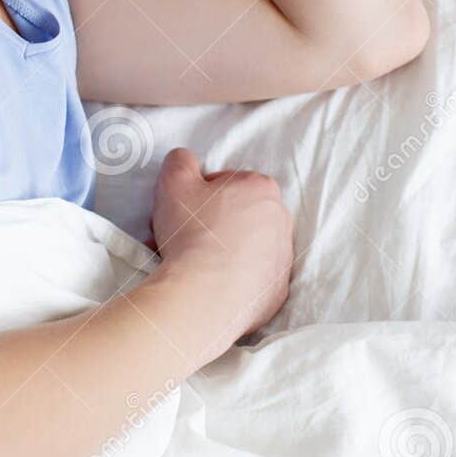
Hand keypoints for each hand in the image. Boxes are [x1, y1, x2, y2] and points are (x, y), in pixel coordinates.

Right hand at [150, 147, 293, 346]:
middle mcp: (281, 219)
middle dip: (212, 224)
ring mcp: (282, 257)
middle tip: (183, 238)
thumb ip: (180, 161)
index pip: (226, 183)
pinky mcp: (277, 289)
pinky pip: (252, 277)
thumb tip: (185, 159)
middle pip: (238, 214)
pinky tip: (209, 283)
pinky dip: (232, 278)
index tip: (184, 213)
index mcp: (262, 188)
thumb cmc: (192, 235)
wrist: (204, 297)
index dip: (199, 196)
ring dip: (222, 250)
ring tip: (192, 264)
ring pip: (245, 247)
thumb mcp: (173, 182)